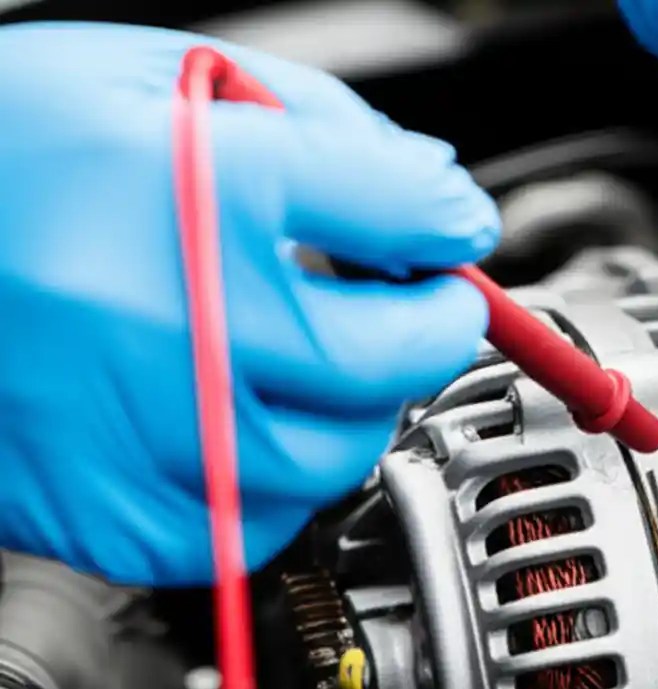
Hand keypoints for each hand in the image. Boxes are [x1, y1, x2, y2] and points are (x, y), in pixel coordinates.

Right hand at [0, 22, 497, 584]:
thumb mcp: (153, 78)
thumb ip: (312, 122)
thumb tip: (426, 187)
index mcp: (197, 187)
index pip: (409, 211)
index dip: (448, 218)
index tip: (448, 229)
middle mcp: (176, 322)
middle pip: (396, 353)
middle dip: (431, 322)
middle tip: (414, 302)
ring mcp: (137, 431)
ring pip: (336, 454)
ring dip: (361, 405)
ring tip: (321, 359)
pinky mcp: (97, 508)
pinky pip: (248, 528)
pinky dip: (275, 481)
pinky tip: (244, 424)